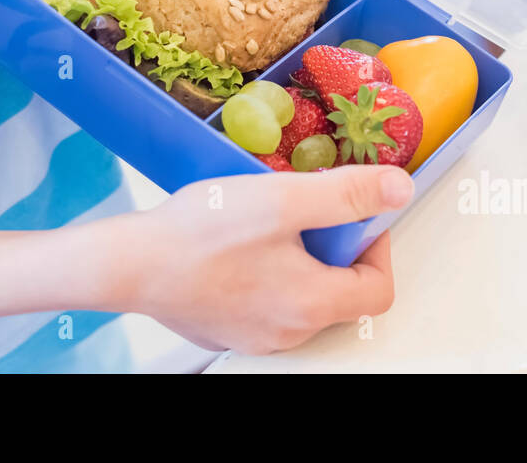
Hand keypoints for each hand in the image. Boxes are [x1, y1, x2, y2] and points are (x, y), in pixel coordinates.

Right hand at [121, 164, 411, 353]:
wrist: (128, 263)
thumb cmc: (199, 234)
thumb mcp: (283, 199)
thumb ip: (346, 194)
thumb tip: (398, 190)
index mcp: (313, 304)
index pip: (379, 288)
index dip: (378, 245)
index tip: (355, 215)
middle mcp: (289, 332)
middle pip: (340, 292)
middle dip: (333, 246)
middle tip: (304, 210)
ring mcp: (256, 336)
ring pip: (301, 296)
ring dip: (298, 257)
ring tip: (267, 221)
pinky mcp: (227, 329)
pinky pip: (265, 301)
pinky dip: (265, 271)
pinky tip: (238, 242)